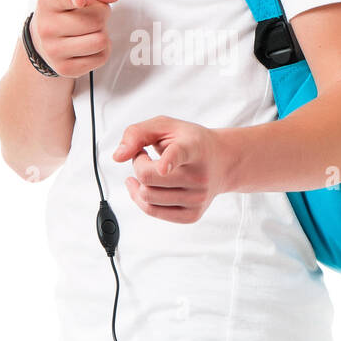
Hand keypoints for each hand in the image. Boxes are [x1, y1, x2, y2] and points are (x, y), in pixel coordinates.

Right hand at [30, 0, 119, 78]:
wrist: (43, 35)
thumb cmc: (64, 5)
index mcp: (48, 1)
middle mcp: (46, 27)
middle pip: (96, 20)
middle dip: (101, 14)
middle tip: (90, 14)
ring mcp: (54, 50)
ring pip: (100, 41)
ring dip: (102, 33)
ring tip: (89, 29)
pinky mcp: (65, 68)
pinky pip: (101, 58)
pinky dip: (101, 50)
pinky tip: (88, 43)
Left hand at [111, 116, 228, 223]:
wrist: (222, 161)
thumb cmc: (189, 141)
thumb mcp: (165, 126)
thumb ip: (137, 133)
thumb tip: (118, 157)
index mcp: (194, 147)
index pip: (180, 154)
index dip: (169, 160)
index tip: (163, 167)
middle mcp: (199, 175)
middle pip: (147, 177)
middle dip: (138, 165)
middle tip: (146, 156)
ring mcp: (198, 198)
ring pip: (147, 196)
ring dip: (140, 182)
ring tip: (151, 170)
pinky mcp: (193, 215)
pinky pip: (153, 212)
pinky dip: (142, 199)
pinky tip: (146, 187)